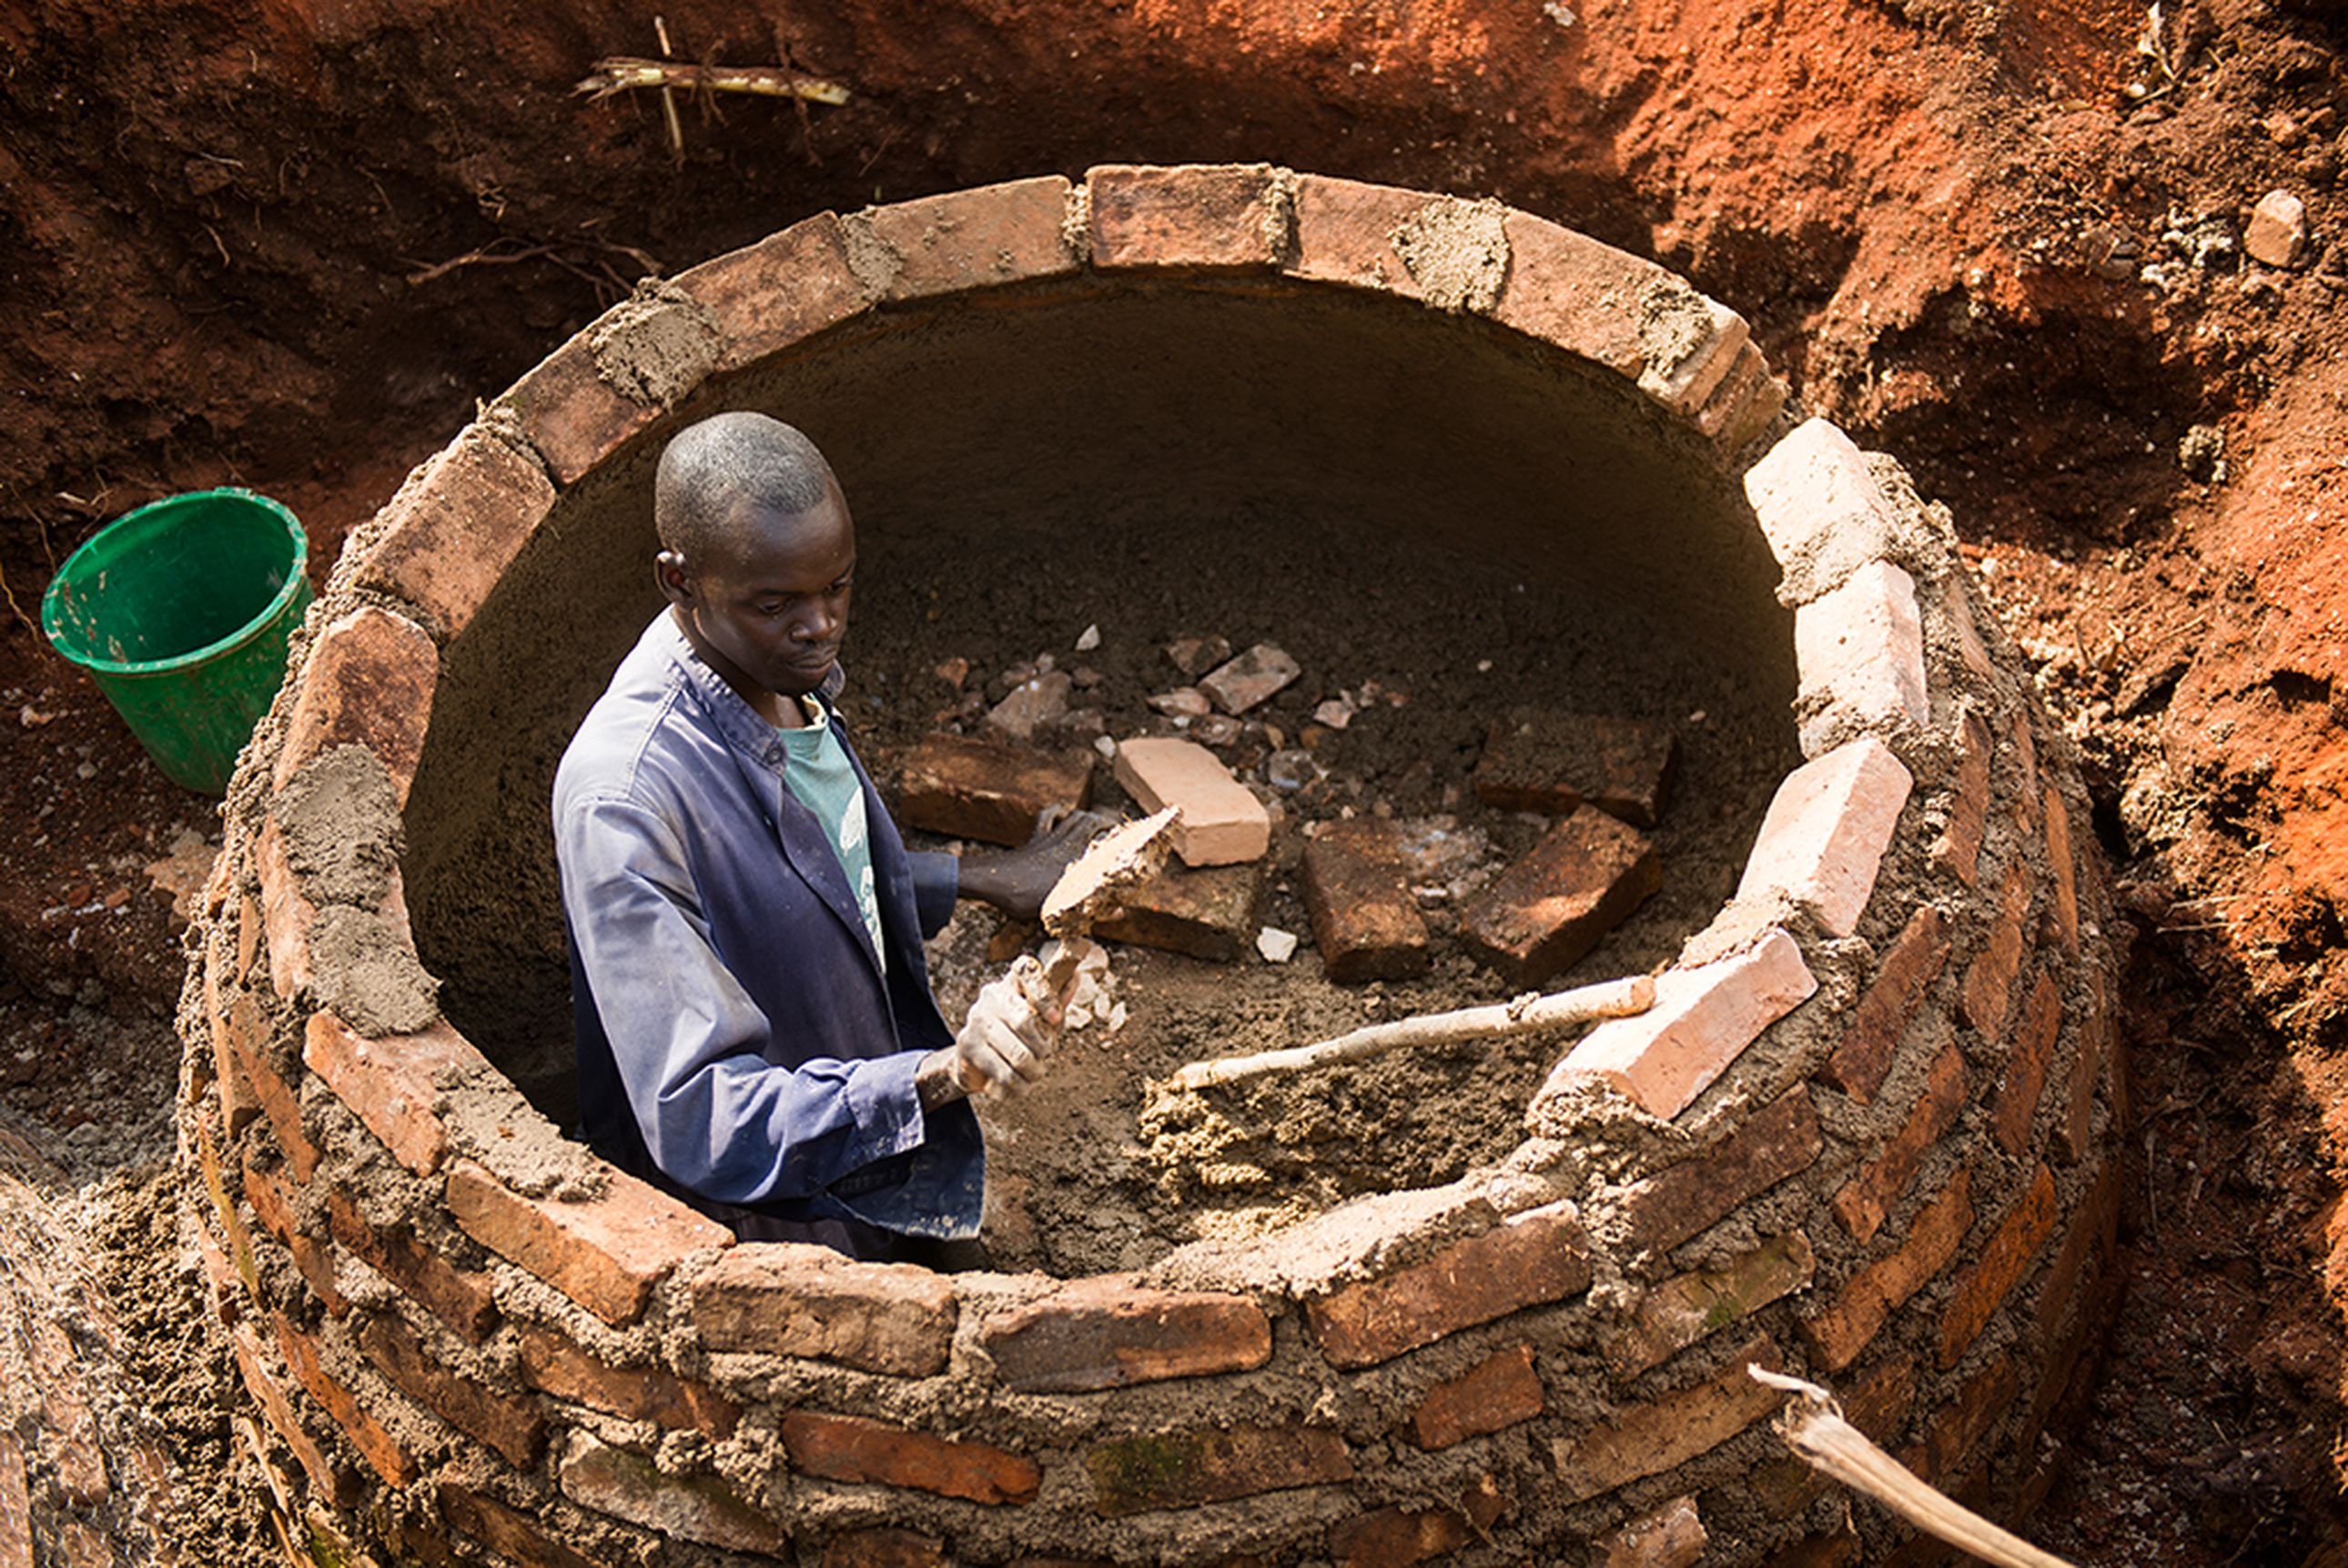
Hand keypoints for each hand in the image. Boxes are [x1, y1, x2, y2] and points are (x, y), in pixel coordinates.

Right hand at [926, 964, 1060, 1101]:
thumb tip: (1076, 977)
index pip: (1027, 973)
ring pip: (1018, 1056)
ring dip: (1034, 1072)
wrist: (973, 1061)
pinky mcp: (967, 1048)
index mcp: (1010, 984)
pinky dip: (1018, 1088)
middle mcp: (989, 998)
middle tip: (1045, 1056)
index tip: (1055, 1018)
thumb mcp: (1038, 1016)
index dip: (1045, 995)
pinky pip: (1004, 1076)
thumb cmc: (1015, 1034)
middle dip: (1044, 1047)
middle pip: (1026, 1021)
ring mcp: (975, 1022)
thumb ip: (1056, 1000)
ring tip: (1034, 1073)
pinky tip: (1017, 1085)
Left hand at [953, 807, 1121, 922]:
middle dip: (1108, 823)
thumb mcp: (1061, 908)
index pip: (1105, 840)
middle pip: (1091, 822)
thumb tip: (1123, 911)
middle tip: (1119, 829)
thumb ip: (1094, 909)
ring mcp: (1049, 837)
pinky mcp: (1034, 839)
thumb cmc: (1023, 896)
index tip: (1136, 837)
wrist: (990, 881)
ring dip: (1087, 816)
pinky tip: (1062, 812)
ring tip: (1098, 820)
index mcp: (1075, 856)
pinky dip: (1057, 812)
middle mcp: (1066, 842)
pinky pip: (1047, 818)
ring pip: (1074, 817)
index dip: (1123, 836)